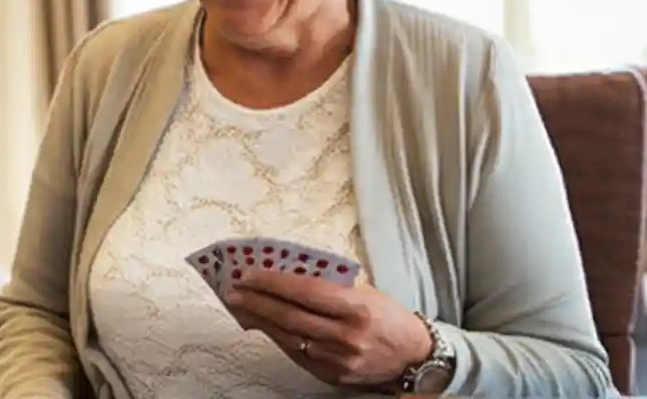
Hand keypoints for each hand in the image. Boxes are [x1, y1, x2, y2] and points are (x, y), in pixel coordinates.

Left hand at [224, 271, 431, 387]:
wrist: (413, 356)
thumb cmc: (387, 315)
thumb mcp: (365, 291)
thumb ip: (330, 283)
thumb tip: (288, 270)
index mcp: (356, 309)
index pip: (305, 292)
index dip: (274, 282)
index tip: (250, 273)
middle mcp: (346, 337)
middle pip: (290, 316)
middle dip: (257, 301)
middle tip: (233, 289)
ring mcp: (337, 360)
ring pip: (288, 337)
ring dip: (260, 319)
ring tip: (240, 305)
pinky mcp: (331, 376)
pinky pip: (296, 354)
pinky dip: (277, 337)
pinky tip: (263, 324)